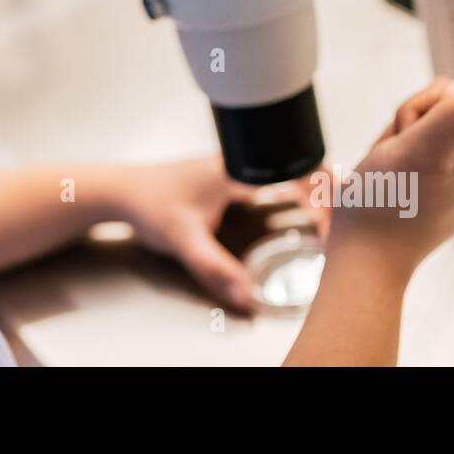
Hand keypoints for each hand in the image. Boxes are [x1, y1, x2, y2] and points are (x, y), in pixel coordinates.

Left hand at [108, 156, 317, 313]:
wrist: (120, 191)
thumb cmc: (148, 203)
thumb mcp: (183, 239)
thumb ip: (214, 267)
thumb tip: (246, 294)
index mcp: (236, 166)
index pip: (295, 168)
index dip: (321, 194)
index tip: (326, 224)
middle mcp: (240, 160)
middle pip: (298, 164)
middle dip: (325, 191)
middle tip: (333, 223)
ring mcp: (235, 166)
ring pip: (286, 169)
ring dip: (310, 190)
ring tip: (322, 221)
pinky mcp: (229, 176)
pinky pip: (273, 178)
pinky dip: (292, 193)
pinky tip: (292, 213)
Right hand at [325, 68, 453, 283]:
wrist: (364, 256)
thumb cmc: (386, 208)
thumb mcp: (419, 151)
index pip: (449, 94)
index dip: (414, 114)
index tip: (406, 148)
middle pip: (437, 108)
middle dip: (405, 128)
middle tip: (395, 163)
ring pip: (421, 127)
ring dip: (396, 143)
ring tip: (391, 174)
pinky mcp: (442, 185)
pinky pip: (416, 148)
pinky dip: (396, 157)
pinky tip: (392, 181)